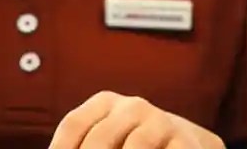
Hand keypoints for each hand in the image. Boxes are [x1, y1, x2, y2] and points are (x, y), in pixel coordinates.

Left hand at [47, 91, 222, 148]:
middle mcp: (132, 107)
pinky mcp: (185, 142)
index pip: (74, 124)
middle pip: (100, 137)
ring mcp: (160, 122)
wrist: (182, 141)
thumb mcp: (105, 139)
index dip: (62, 148)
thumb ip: (82, 146)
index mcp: (104, 102)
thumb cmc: (127, 144)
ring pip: (135, 147)